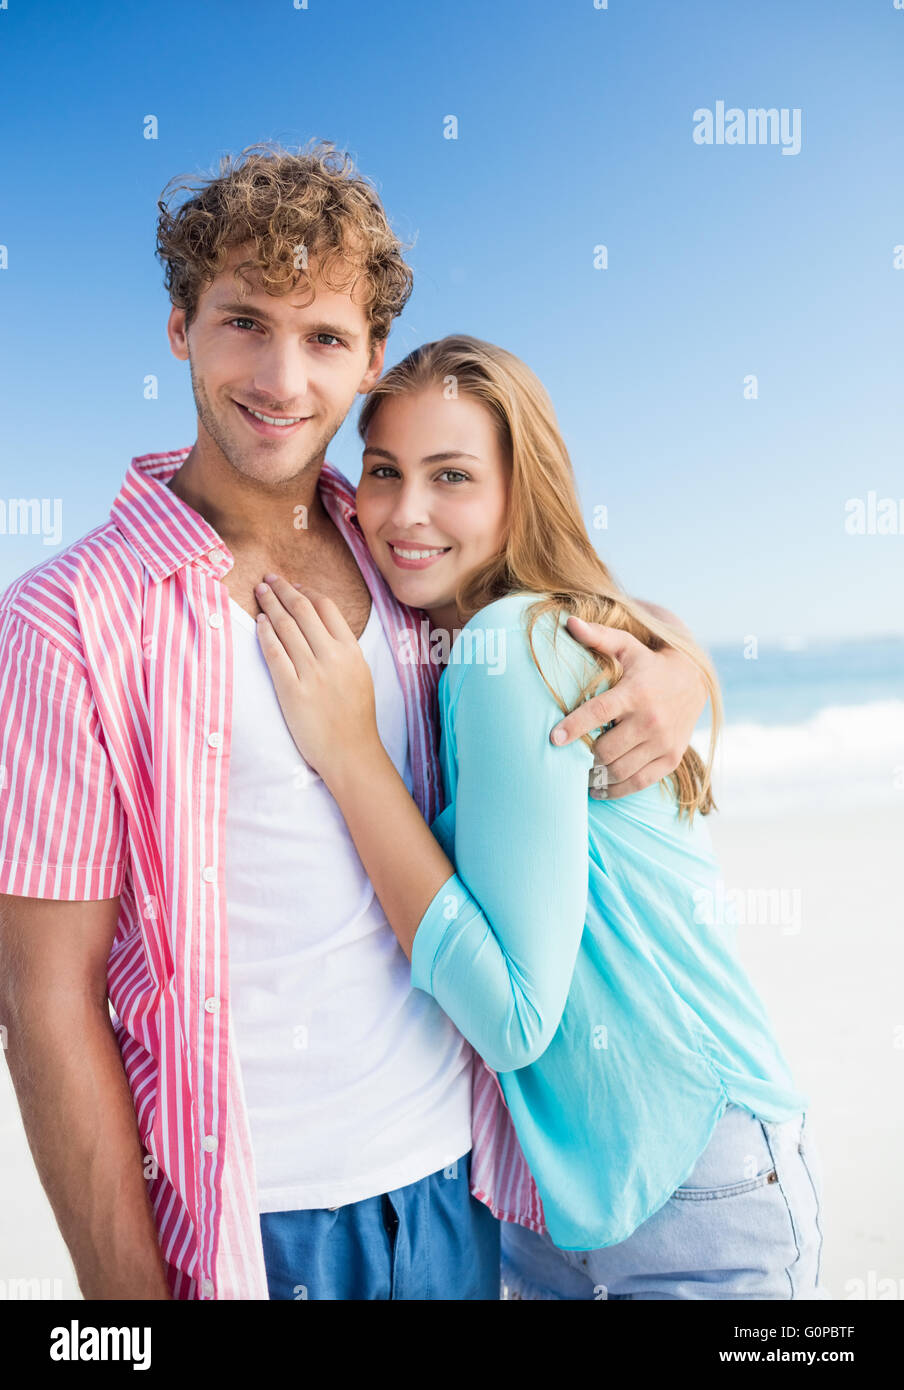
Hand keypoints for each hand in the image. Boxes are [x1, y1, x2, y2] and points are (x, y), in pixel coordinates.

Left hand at [254, 574, 379, 783]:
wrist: (351, 752)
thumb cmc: (356, 717)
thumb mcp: (360, 674)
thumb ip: (343, 648)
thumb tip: (321, 625)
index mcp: (351, 650)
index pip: (326, 607)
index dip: (306, 592)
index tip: (294, 586)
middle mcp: (332, 657)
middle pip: (302, 610)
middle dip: (283, 590)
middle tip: (269, 579)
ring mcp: (311, 673)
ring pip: (286, 627)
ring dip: (270, 605)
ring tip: (260, 592)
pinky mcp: (292, 690)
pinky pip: (274, 653)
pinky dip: (265, 633)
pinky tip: (260, 622)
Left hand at [551, 617, 707, 798]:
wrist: (694, 681)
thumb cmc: (649, 663)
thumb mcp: (627, 646)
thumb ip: (598, 637)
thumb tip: (568, 622)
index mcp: (635, 693)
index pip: (599, 712)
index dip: (574, 726)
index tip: (554, 738)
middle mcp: (650, 720)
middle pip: (606, 749)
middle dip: (586, 754)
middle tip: (574, 754)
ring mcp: (663, 742)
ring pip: (620, 769)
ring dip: (598, 774)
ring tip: (583, 773)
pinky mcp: (671, 758)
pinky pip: (639, 782)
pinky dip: (617, 789)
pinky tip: (600, 788)